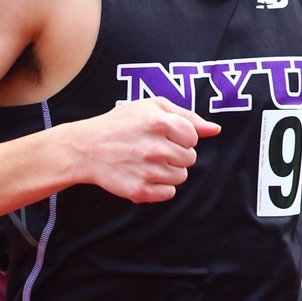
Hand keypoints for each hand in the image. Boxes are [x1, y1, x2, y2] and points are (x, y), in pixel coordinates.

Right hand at [83, 98, 220, 201]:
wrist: (86, 149)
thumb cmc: (120, 124)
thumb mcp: (151, 108)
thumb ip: (186, 115)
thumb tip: (215, 129)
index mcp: (159, 122)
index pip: (193, 137)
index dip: (180, 137)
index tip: (162, 136)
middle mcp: (154, 147)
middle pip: (190, 158)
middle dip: (175, 154)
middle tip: (152, 149)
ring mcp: (147, 171)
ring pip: (181, 176)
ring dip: (168, 170)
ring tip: (147, 162)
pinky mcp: (140, 191)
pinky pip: (169, 193)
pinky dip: (160, 187)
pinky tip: (144, 175)